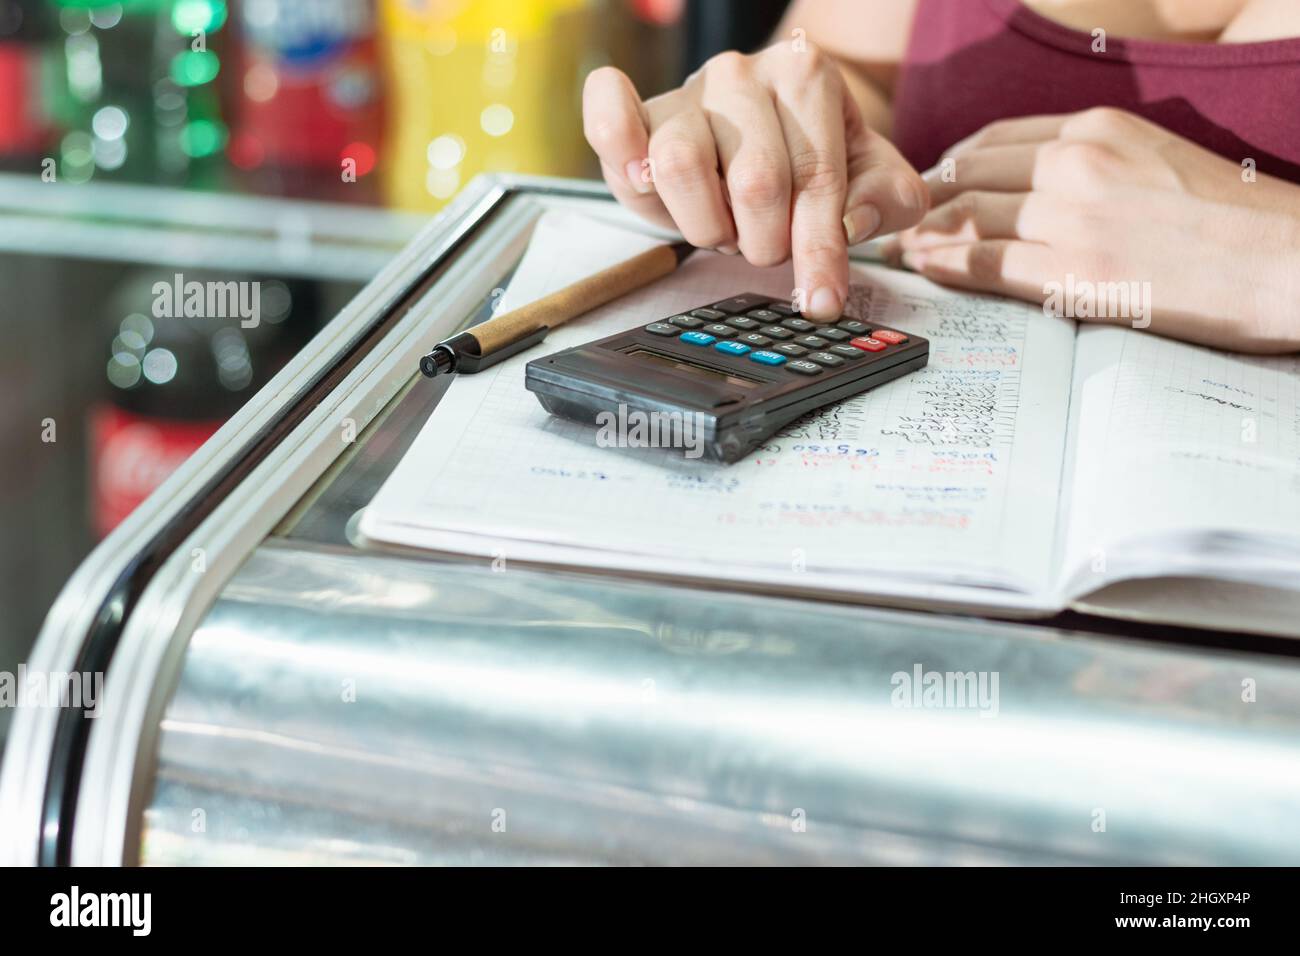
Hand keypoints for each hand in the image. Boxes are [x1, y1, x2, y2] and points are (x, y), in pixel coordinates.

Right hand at [582, 43, 928, 318]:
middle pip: (754, 181)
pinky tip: (639, 175)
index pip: (817, 177)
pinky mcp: (639, 117)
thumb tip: (850, 223)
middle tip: (766, 244)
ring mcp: (685, 93)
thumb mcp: (870, 174)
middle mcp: (742, 76)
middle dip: (765, 241)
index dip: (819, 252)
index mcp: (806, 78)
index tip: (821, 302)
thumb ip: (885, 199)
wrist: (767, 116)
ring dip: (706, 223)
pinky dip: (617, 142)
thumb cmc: (812, 151)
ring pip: (681, 166)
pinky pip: (611, 120)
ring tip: (724, 226)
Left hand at [884, 107, 1299, 352]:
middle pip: (967, 175)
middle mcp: (1075, 165)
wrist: (1283, 262)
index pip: (994, 138)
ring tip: (901, 247)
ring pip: (966, 218)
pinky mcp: (1070, 274)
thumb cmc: (1231, 218)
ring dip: (924, 234)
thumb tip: (1037, 181)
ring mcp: (1069, 219)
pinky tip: (924, 267)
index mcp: (1097, 129)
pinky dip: (943, 264)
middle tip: (900, 219)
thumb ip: (1093, 161)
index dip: (951, 164)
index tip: (932, 182)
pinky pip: (982, 264)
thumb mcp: (1157, 157)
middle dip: (926, 199)